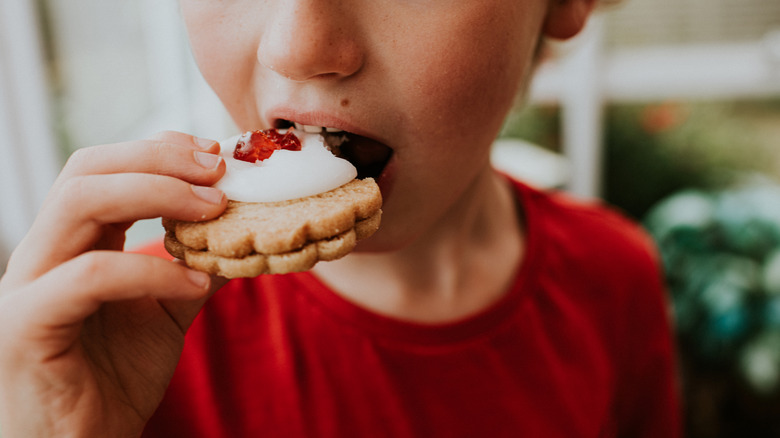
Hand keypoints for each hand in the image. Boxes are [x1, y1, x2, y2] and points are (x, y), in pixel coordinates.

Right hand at [0, 132, 227, 436]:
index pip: (103, 168)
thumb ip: (191, 267)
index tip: (215, 155)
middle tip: (219, 170)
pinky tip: (196, 280)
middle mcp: (42, 254)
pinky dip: (152, 271)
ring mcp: (28, 287)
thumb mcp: (167, 310)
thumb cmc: (115, 378)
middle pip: (87, 171)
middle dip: (159, 159)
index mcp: (71, 244)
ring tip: (215, 209)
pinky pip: (91, 277)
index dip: (159, 151)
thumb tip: (239, 233)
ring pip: (79, 204)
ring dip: (156, 194)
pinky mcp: (28, 325)